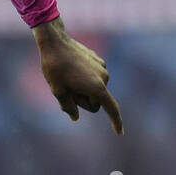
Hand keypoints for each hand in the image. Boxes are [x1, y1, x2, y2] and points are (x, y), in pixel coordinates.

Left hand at [33, 18, 122, 133]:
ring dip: (82, 89)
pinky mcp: (98, 60)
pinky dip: (84, 79)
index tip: (120, 133)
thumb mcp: (58, 91)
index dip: (115, 121)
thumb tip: (75, 117)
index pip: (111, 108)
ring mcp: (102, 68)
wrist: (55, 41)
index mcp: (96, 87)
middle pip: (95, 102)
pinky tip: (71, 68)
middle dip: (83, 101)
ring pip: (94, 89)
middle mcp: (104, 78)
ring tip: (67, 77)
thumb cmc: (55, 67)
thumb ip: (68, 107)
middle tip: (66, 89)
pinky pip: (93, 77)